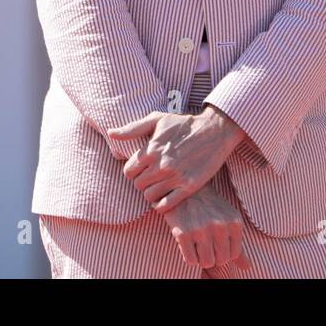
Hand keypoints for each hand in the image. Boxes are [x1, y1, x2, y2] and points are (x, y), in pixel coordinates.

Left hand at [110, 108, 245, 211]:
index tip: (142, 169)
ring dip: (152, 194)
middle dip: (142, 182)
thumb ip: (132, 129)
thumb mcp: (157, 119)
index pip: (128, 172)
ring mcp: (175, 177)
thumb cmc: (183, 124)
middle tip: (152, 177)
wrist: (214, 130)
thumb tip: (111, 134)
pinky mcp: (189, 186)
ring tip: (159, 186)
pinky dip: (162, 205)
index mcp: (151, 149)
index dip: (133, 171)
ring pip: (149, 197)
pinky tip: (166, 197)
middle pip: (138, 185)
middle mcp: (161, 165)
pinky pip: (166, 206)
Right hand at [161, 185, 250, 270]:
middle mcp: (220, 225)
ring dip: (200, 257)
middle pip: (220, 260)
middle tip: (204, 241)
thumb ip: (238, 245)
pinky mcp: (183, 233)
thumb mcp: (227, 220)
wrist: (183, 189)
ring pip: (206, 263)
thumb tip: (247, 267)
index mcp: (234, 222)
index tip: (214, 240)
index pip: (234, 255)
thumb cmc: (208, 206)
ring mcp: (201, 229)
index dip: (223, 252)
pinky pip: (190, 260)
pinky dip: (188, 255)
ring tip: (196, 241)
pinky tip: (186, 241)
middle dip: (212, 255)